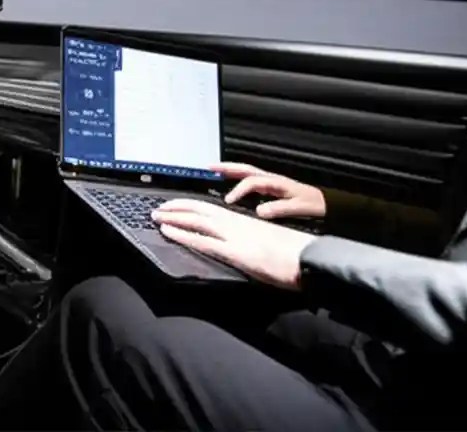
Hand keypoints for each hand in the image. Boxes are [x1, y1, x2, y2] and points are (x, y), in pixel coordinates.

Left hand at [152, 199, 316, 289]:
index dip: (192, 206)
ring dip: (173, 217)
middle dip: (177, 207)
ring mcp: (234, 236)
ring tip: (156, 216)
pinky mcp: (235, 252)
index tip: (177, 206)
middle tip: (158, 208)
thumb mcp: (266, 243)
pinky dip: (183, 234)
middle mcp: (237, 224)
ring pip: (197, 220)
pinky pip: (203, 241)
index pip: (213, 209)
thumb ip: (249, 241)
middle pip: (201, 209)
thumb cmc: (294, 255)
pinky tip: (168, 232)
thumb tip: (236, 245)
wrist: (310, 260)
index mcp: (245, 222)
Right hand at [211, 162, 325, 219]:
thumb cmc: (315, 205)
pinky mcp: (273, 188)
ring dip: (231, 171)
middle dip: (227, 167)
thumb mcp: (299, 208)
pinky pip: (251, 181)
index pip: (251, 182)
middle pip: (246, 169)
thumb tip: (259, 211)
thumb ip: (280, 209)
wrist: (328, 204)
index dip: (238, 190)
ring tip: (215, 171)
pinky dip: (239, 180)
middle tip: (209, 167)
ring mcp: (272, 183)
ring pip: (247, 172)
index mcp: (276, 182)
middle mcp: (272, 179)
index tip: (229, 200)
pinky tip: (233, 186)